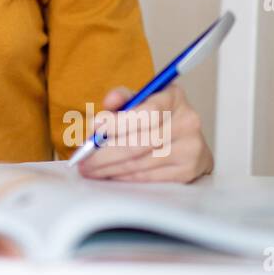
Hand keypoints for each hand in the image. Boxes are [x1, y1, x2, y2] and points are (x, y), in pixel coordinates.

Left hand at [76, 84, 213, 182]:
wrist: (188, 140)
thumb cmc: (158, 117)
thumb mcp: (142, 99)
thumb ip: (123, 98)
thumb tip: (109, 102)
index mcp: (174, 97)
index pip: (145, 112)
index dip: (117, 123)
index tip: (94, 130)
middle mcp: (187, 122)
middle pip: (139, 143)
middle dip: (105, 154)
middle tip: (83, 160)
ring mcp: (190, 148)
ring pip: (140, 163)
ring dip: (110, 168)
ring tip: (91, 169)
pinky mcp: (188, 171)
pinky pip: (148, 177)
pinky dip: (125, 177)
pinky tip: (111, 174)